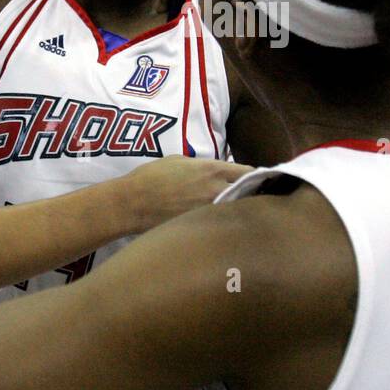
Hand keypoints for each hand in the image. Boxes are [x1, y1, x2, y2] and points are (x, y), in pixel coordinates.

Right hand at [122, 155, 253, 234]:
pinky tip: (224, 228)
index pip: (249, 173)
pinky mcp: (203, 229)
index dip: (256, 177)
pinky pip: (222, 226)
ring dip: (242, 213)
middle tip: (255, 200)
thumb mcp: (180, 161)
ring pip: (238, 212)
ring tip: (242, 216)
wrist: (133, 202)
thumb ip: (204, 166)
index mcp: (214, 170)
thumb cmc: (153, 176)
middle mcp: (218, 191)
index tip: (257, 181)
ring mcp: (212, 212)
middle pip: (251, 194)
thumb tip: (214, 173)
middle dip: (254, 196)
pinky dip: (225, 226)